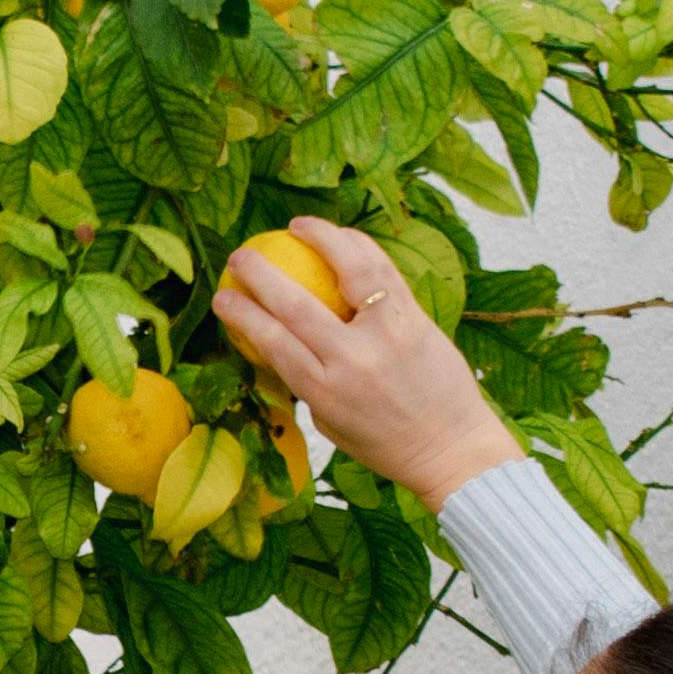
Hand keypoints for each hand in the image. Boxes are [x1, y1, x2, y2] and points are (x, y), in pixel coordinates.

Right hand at [211, 218, 518, 506]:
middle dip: (259, 273)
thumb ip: (306, 382)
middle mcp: (352, 360)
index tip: (222, 295)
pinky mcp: (415, 318)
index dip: (240, 313)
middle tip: (240, 255)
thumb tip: (277, 343)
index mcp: (324, 391)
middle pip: (295, 304)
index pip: (272, 341)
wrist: (451, 448)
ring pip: (348, 270)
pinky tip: (341, 235)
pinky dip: (359, 247)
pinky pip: (383, 271)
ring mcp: (387, 333)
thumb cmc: (385, 442)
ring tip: (296, 225)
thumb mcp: (329, 424)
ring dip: (318, 238)